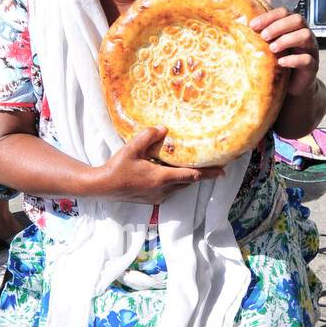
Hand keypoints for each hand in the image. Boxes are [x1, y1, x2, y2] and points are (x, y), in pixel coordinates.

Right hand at [91, 127, 223, 203]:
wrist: (103, 187)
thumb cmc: (117, 168)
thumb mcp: (131, 149)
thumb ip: (147, 136)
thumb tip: (163, 127)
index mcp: (161, 178)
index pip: (192, 176)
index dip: (209, 173)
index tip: (223, 171)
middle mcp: (164, 190)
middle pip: (188, 182)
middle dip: (200, 174)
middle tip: (212, 164)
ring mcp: (158, 197)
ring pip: (180, 187)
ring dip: (186, 178)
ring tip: (192, 166)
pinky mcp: (152, 199)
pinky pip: (170, 190)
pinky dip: (175, 182)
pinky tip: (169, 172)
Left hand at [250, 8, 318, 95]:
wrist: (290, 86)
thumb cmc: (278, 62)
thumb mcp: (269, 45)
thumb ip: (262, 30)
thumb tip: (248, 12)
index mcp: (293, 26)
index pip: (284, 12)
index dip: (269, 17)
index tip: (253, 25)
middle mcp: (304, 34)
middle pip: (297, 20)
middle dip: (278, 26)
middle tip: (263, 36)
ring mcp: (310, 49)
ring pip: (305, 36)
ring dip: (286, 40)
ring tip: (272, 49)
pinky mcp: (312, 66)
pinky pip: (307, 59)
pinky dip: (293, 59)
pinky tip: (281, 62)